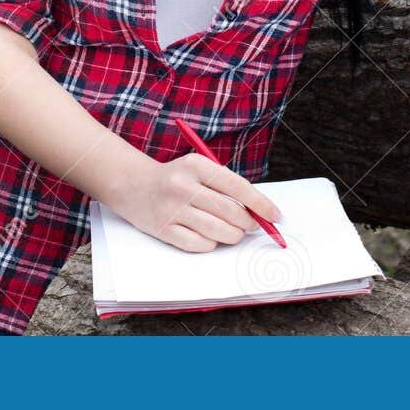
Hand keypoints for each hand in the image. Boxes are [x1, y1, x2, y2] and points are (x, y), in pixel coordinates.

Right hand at [110, 153, 282, 251]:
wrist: (133, 184)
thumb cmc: (176, 177)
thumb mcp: (199, 169)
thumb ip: (226, 186)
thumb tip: (260, 211)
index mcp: (196, 165)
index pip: (238, 187)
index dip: (262, 204)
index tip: (277, 216)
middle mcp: (183, 186)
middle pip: (231, 212)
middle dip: (249, 223)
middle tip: (252, 225)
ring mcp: (172, 209)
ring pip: (219, 231)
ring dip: (233, 235)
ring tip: (232, 231)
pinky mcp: (163, 229)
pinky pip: (200, 244)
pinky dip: (211, 243)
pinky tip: (209, 234)